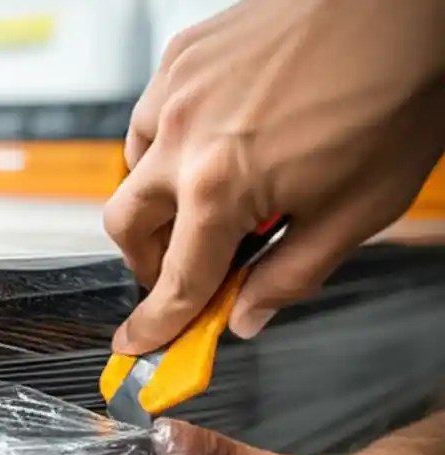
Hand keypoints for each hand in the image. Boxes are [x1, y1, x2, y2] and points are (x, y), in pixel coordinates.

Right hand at [105, 0, 444, 354]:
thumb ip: (292, 272)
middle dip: (149, 261)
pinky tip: (219, 141)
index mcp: (221, 186)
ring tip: (213, 197)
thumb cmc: (397, 88)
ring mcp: (176, 90)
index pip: (175, 279)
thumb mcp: (358, 208)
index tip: (137, 342)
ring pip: (133, 167)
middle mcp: (182, 136)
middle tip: (187, 270)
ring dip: (159, 199)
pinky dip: (171, 144)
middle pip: (126, 226)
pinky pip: (152, 116)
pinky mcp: (183, 55)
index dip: (156, 323)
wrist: (407, 4)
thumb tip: (248, 313)